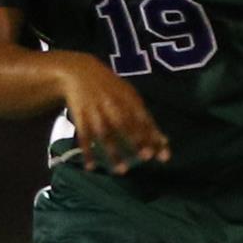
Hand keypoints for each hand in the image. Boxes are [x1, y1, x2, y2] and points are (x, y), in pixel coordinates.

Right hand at [57, 56, 170, 174]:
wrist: (78, 71)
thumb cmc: (110, 87)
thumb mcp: (129, 95)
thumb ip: (144, 118)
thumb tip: (163, 141)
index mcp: (127, 97)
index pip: (143, 118)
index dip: (152, 135)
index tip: (161, 152)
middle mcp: (111, 103)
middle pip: (125, 124)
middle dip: (136, 140)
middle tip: (146, 158)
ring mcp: (94, 110)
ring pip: (105, 133)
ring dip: (113, 152)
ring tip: (122, 171)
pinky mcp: (80, 116)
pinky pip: (84, 136)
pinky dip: (87, 151)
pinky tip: (92, 167)